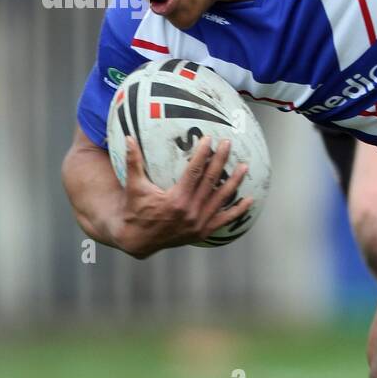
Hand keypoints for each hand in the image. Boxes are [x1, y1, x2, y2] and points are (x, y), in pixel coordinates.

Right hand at [114, 135, 251, 256]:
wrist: (137, 240)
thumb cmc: (135, 209)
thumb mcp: (134, 186)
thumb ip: (133, 161)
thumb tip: (127, 138)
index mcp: (176, 199)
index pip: (194, 171)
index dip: (203, 154)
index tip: (209, 139)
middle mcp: (190, 212)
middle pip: (211, 181)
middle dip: (221, 161)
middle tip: (229, 144)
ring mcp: (199, 223)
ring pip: (221, 199)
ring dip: (234, 182)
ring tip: (244, 167)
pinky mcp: (203, 232)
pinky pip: (224, 220)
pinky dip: (237, 211)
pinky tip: (249, 200)